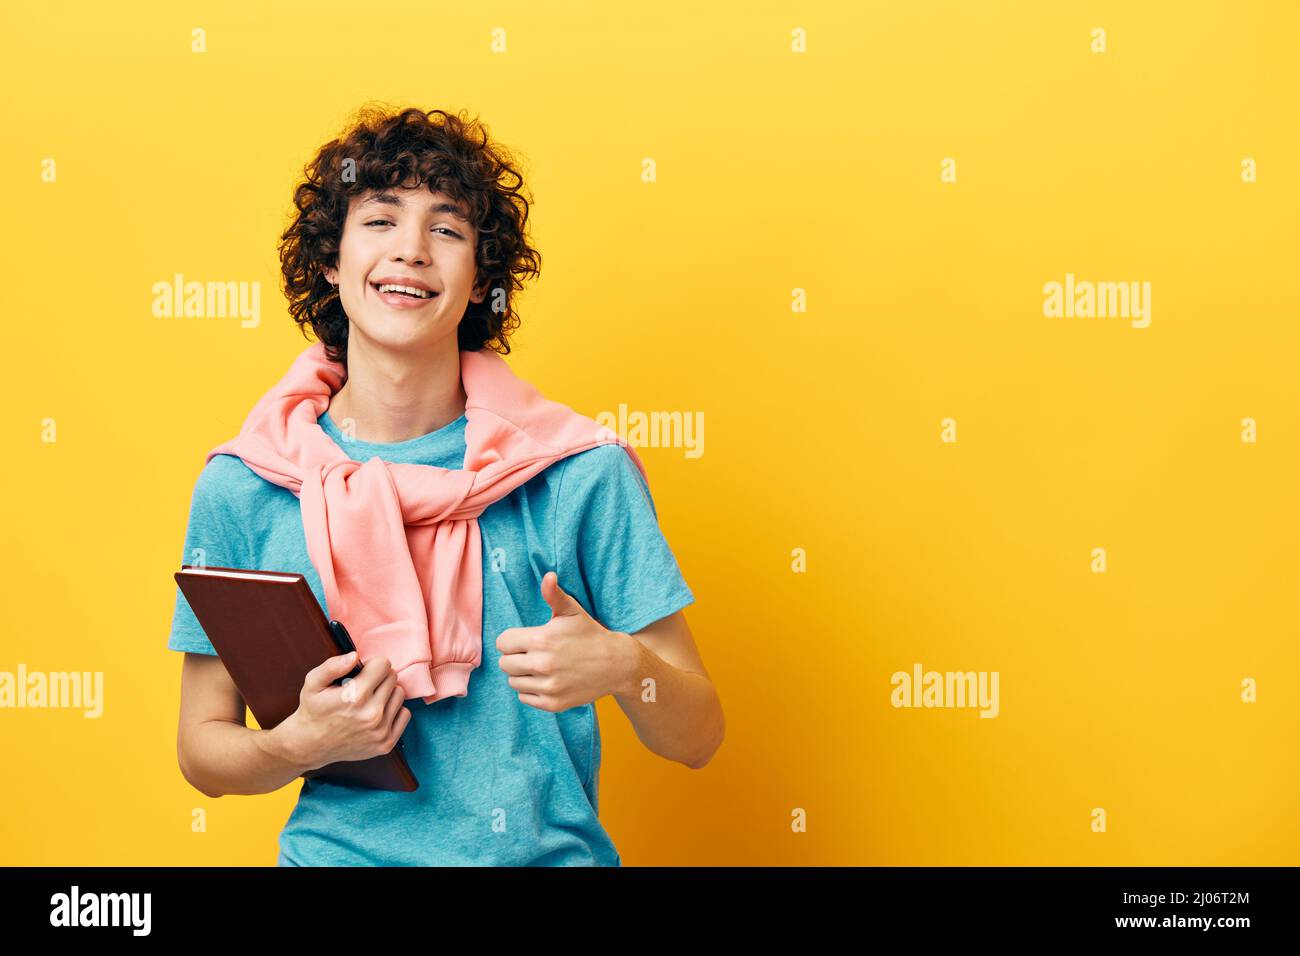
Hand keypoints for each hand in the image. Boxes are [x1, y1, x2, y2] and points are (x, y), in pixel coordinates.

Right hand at [277, 652, 411, 770]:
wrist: (310, 746)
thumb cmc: (313, 711)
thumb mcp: (313, 683)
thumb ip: (332, 665)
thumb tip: (355, 655)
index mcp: (354, 696)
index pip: (383, 664)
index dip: (372, 665)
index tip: (362, 673)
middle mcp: (371, 714)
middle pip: (393, 678)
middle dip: (379, 678)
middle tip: (363, 687)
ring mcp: (380, 731)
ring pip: (400, 695)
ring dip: (387, 694)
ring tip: (369, 700)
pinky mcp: (386, 743)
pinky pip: (405, 714)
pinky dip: (394, 711)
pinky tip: (377, 713)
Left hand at [496, 571, 631, 711]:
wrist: (615, 665)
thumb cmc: (589, 634)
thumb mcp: (572, 611)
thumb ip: (554, 594)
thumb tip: (547, 575)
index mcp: (542, 639)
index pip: (502, 643)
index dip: (512, 639)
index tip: (525, 639)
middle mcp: (542, 665)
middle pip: (504, 664)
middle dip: (515, 657)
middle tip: (533, 653)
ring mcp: (548, 686)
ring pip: (513, 681)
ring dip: (522, 674)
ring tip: (541, 666)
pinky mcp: (553, 703)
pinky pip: (525, 697)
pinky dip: (531, 690)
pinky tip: (547, 679)